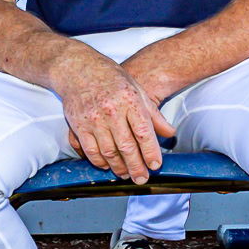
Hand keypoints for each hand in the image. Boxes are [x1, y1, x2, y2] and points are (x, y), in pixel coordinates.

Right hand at [52, 52, 173, 182]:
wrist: (78, 69)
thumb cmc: (111, 78)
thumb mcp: (137, 89)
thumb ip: (154, 114)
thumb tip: (170, 133)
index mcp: (129, 101)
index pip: (143, 132)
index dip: (151, 152)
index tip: (155, 165)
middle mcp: (111, 111)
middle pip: (126, 147)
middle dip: (136, 167)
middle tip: (142, 179)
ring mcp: (93, 119)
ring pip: (108, 152)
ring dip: (118, 168)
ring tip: (127, 174)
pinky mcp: (78, 125)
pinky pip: (90, 150)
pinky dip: (99, 162)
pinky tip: (107, 166)